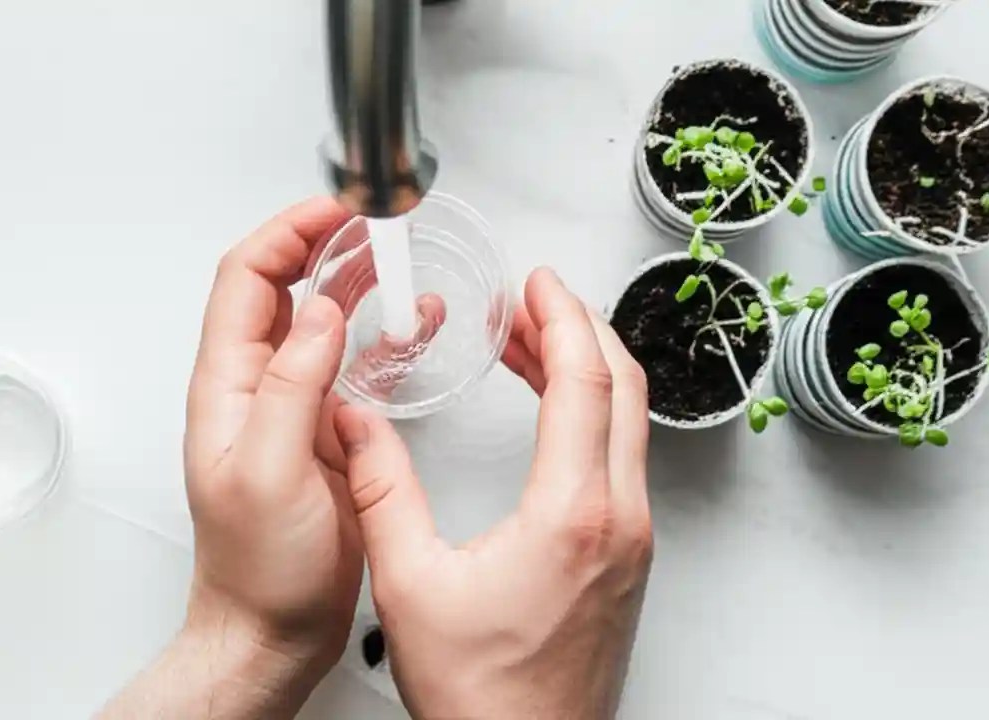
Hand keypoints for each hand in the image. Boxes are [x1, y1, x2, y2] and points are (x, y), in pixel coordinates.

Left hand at [101, 199, 445, 719]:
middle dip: (324, 242)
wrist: (274, 629)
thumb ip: (291, 387)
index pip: (247, 280)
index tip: (335, 211)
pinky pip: (359, 365)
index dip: (287, 233)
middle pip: (284, 287)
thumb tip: (320, 313)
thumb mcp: (268, 472)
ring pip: (325, 320)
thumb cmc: (257, 568)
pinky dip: (389, 335)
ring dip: (359, 282)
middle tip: (373, 222)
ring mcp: (295, 406)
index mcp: (229, 386)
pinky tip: (419, 325)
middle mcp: (258, 386)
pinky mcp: (330, 431)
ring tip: (398, 258)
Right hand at [334, 268, 652, 718]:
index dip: (562, 316)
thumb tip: (355, 423)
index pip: (585, 381)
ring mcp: (633, 542)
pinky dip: (589, 418)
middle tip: (532, 299)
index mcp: (573, 514)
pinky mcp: (628, 562)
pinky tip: (549, 417)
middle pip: (623, 388)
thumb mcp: (410, 585)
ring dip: (585, 372)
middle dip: (580, 328)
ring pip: (627, 424)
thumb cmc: (482, 697)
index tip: (536, 281)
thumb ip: (380, 491)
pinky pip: (620, 461)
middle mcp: (620, 521)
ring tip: (529, 345)